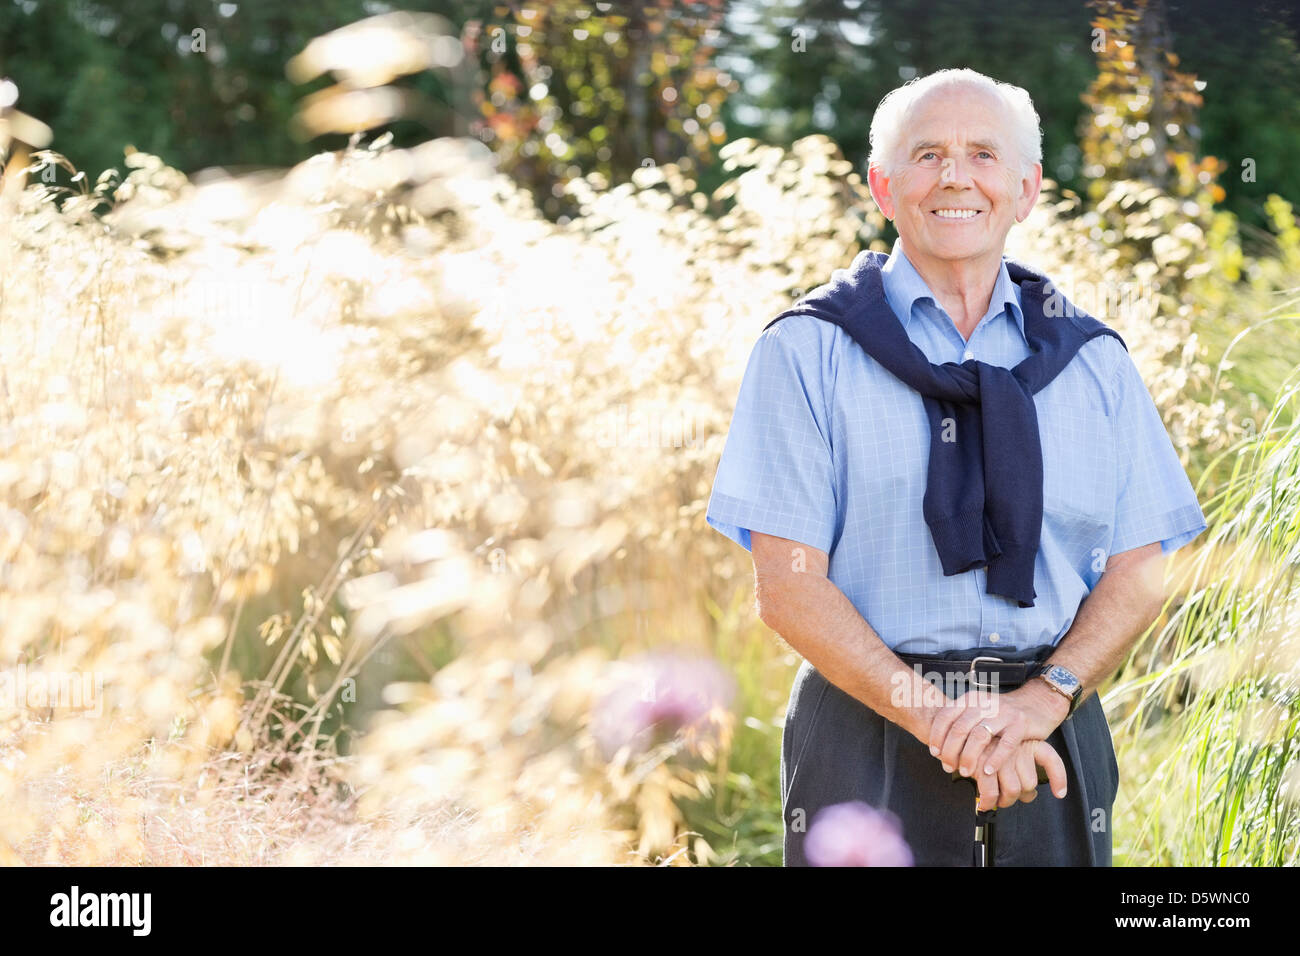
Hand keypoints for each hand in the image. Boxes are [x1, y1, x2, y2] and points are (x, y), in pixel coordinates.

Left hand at [927, 678, 1069, 780]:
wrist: (1037, 703)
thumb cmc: (1001, 713)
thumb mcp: (979, 710)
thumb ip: (961, 722)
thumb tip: (938, 746)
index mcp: (971, 699)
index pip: (946, 716)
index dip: (936, 735)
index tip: (934, 752)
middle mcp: (985, 704)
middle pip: (960, 728)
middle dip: (950, 750)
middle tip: (947, 767)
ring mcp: (1003, 714)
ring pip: (979, 736)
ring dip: (969, 757)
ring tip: (965, 772)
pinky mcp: (1020, 725)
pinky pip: (1005, 744)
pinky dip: (995, 759)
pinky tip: (987, 772)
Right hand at [972, 738, 1067, 810]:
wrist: (950, 719)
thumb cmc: (975, 735)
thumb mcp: (1000, 739)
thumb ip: (1016, 760)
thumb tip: (1027, 794)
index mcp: (1025, 739)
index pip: (1050, 759)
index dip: (1058, 777)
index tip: (1059, 793)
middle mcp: (1017, 747)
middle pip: (1030, 783)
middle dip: (1018, 796)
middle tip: (1006, 799)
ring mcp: (1001, 755)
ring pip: (1013, 790)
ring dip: (1004, 801)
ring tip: (993, 801)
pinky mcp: (983, 763)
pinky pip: (992, 793)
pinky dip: (989, 801)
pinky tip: (983, 803)